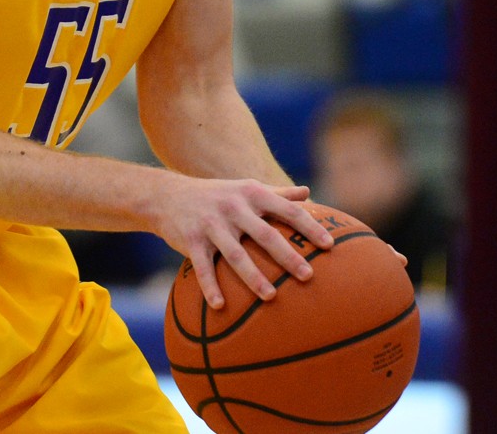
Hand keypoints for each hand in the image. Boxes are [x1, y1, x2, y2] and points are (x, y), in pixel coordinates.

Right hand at [158, 178, 334, 309]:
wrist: (167, 195)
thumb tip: (308, 193)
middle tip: (308, 276)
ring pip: (236, 254)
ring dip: (253, 277)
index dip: (309, 227)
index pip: (287, 210)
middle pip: (265, 234)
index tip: (329, 245)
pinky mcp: (191, 240)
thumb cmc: (216, 195)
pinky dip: (211, 287)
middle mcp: (233, 207)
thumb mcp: (245, 189)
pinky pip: (203, 267)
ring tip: (271, 297)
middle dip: (287, 256)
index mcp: (251, 194)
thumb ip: (277, 193)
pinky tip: (220, 307)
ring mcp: (211, 224)